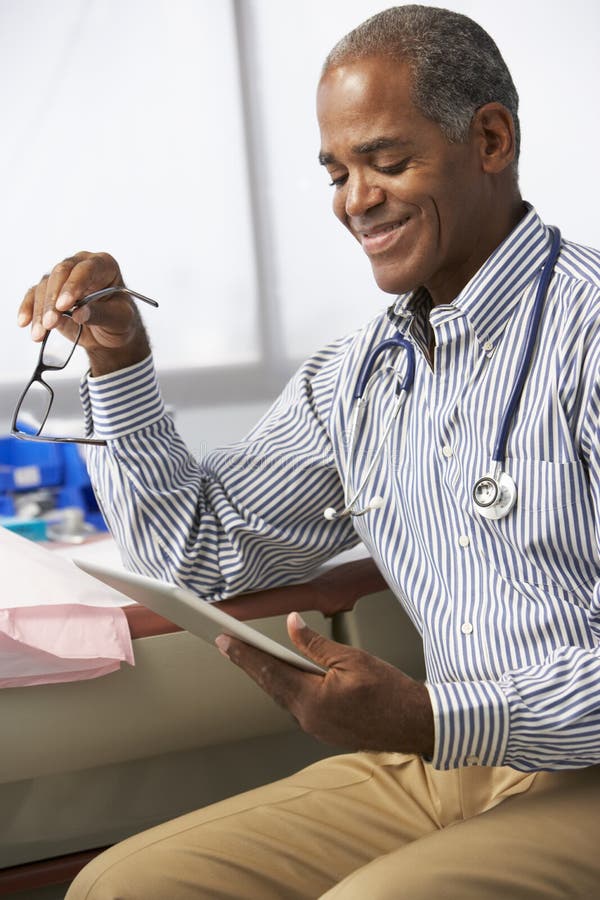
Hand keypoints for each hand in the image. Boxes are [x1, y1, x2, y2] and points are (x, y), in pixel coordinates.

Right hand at [17, 251, 150, 374]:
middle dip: (53, 300)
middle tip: (51, 322)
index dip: (73, 285)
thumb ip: (102, 315)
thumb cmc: (119, 321)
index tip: (65, 305)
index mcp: (105, 266)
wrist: (108, 334)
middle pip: (61, 274)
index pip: (86, 269)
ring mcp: (64, 278)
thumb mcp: (120, 320)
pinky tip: (24, 322)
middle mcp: (81, 266)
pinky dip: (28, 309)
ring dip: (40, 311)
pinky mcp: (50, 291)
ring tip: (40, 332)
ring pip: (45, 286)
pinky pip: (34, 296)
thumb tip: (80, 314)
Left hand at [215, 612, 433, 755]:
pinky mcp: (325, 731)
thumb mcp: (353, 658)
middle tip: (227, 644)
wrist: (416, 725)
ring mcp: (316, 728)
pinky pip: (299, 706)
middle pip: (271, 685)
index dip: (244, 654)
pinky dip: (287, 688)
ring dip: (268, 676)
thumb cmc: (391, 692)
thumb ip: (316, 644)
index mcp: (313, 700)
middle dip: (249, 663)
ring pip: (284, 697)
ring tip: (251, 655)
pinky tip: (285, 675)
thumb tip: (292, 624)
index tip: (224, 640)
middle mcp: (309, 719)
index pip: (270, 671)